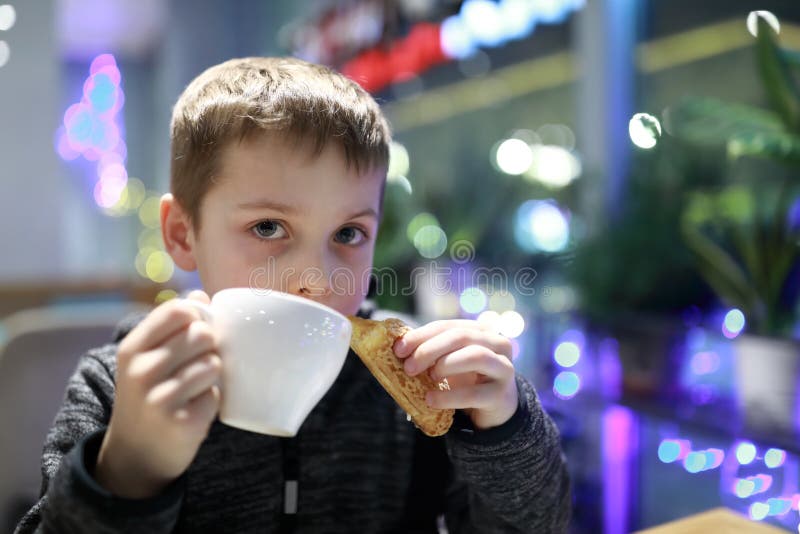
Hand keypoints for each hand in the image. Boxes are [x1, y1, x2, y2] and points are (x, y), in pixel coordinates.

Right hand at [95, 290, 220, 498]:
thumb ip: (172, 325)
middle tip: (197, 364)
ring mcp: (160, 398)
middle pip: (203, 334)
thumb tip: (201, 294)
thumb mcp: (146, 359)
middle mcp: (141, 371)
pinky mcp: (182, 423)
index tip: (194, 332)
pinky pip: (215, 395)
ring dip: (212, 376)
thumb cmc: (149, 395)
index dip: (198, 317)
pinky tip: (194, 409)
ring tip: (195, 388)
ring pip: (213, 364)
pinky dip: (211, 401)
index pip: (179, 310)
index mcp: (133, 348)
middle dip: (209, 347)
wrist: (135, 455)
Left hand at [393, 320, 517, 429]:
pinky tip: (430, 400)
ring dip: (446, 364)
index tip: (398, 349)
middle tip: (409, 367)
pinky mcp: (501, 394)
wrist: (495, 408)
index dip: (421, 335)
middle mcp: (497, 343)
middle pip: (461, 336)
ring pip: (475, 355)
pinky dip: (449, 396)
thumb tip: (397, 347)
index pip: (447, 326)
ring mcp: (503, 367)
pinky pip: (474, 393)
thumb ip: (430, 351)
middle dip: (430, 349)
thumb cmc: (467, 379)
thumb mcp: (449, 360)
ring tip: (429, 378)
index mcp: (480, 330)